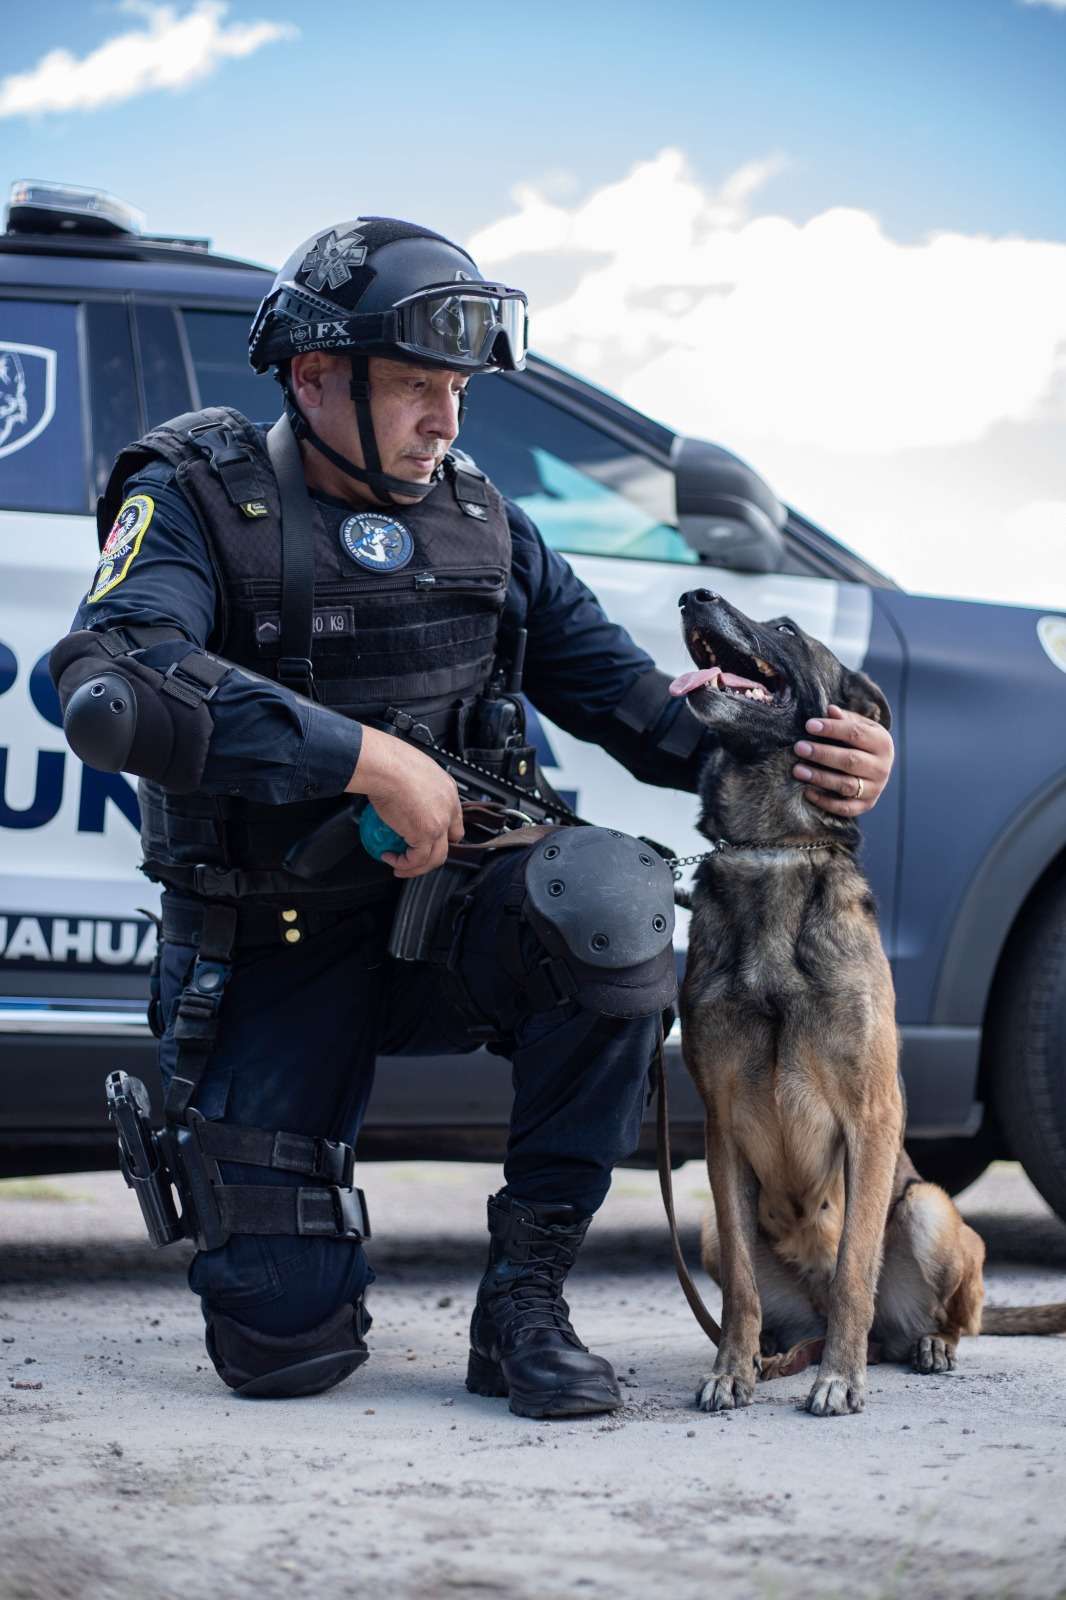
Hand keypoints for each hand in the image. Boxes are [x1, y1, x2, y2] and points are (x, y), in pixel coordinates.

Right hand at [346, 727, 463, 877]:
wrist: (386, 766)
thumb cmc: (391, 761)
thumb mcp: (411, 770)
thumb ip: (411, 786)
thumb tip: (397, 794)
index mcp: (447, 789)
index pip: (454, 818)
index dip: (443, 832)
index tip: (428, 838)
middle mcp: (448, 808)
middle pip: (451, 842)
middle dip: (434, 854)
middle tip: (415, 857)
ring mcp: (439, 823)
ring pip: (436, 857)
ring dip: (418, 866)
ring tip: (401, 865)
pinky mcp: (425, 835)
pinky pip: (417, 860)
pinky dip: (404, 864)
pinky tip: (391, 858)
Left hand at [791, 704, 893, 817]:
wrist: (878, 767)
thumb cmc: (862, 742)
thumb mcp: (859, 726)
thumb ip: (845, 719)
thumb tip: (830, 710)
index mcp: (882, 742)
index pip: (856, 734)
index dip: (832, 729)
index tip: (809, 725)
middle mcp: (882, 767)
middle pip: (850, 761)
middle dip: (822, 754)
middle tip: (799, 748)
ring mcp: (875, 788)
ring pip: (846, 785)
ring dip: (820, 778)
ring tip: (797, 770)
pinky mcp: (866, 805)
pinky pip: (844, 808)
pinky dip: (825, 801)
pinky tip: (806, 792)